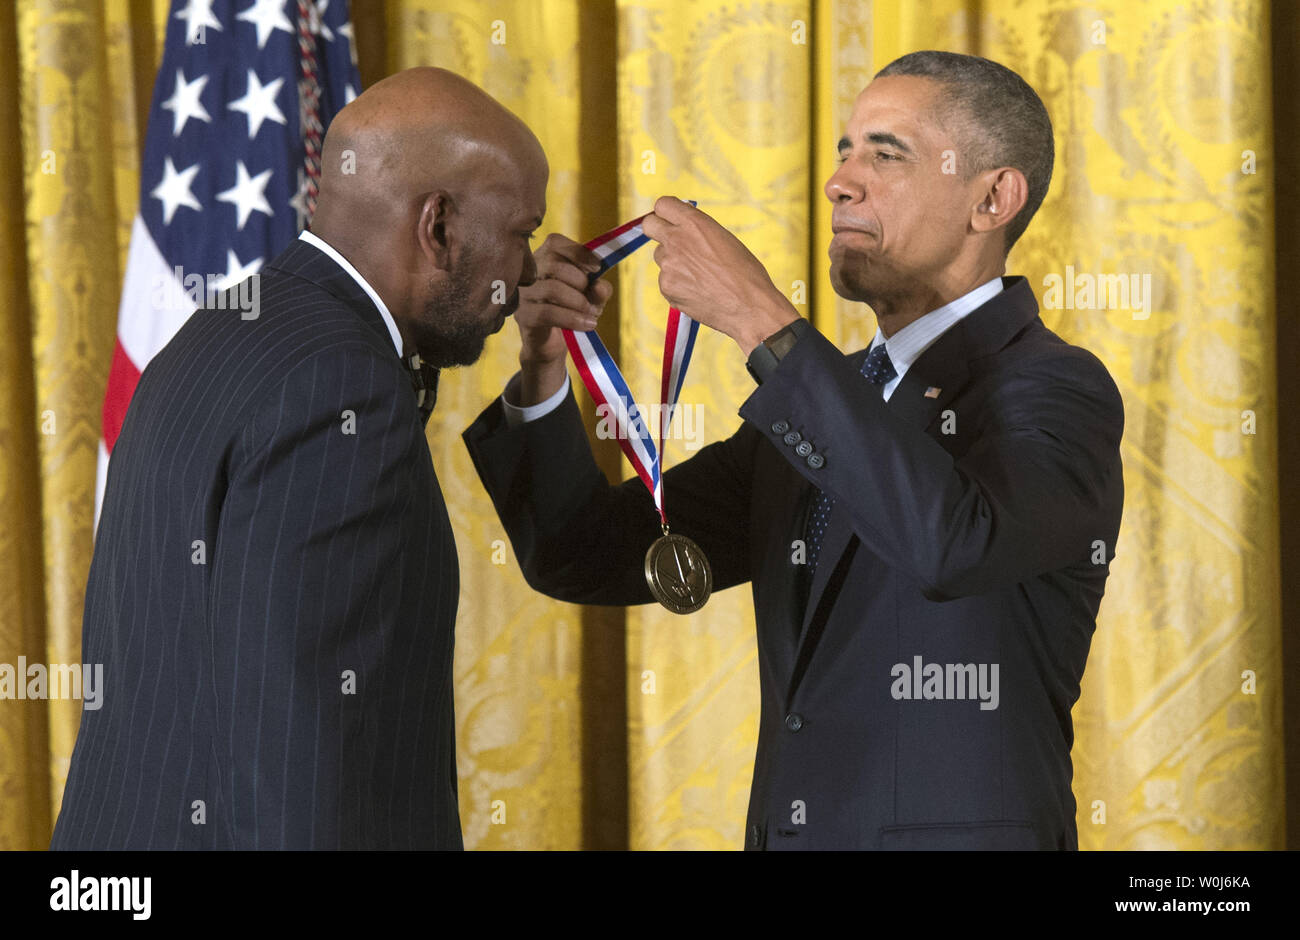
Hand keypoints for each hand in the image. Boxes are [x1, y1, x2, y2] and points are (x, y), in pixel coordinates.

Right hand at [512, 233, 613, 405]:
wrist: (550, 344)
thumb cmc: (570, 311)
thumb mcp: (590, 297)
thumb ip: (598, 289)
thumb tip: (600, 287)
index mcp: (543, 258)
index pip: (555, 242)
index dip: (579, 253)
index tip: (597, 268)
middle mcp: (529, 273)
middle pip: (554, 265)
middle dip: (581, 282)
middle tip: (594, 301)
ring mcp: (524, 294)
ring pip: (553, 289)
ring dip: (579, 302)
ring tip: (593, 314)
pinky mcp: (524, 316)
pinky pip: (549, 313)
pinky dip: (573, 318)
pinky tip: (588, 324)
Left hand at [641, 196, 798, 354]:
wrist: (749, 307)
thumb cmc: (745, 273)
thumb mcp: (724, 238)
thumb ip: (698, 231)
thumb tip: (683, 229)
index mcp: (694, 223)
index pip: (662, 205)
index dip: (666, 212)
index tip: (671, 219)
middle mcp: (676, 240)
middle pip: (649, 225)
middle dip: (657, 229)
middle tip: (671, 240)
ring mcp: (668, 265)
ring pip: (661, 257)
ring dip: (674, 262)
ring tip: (700, 276)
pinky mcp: (666, 287)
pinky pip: (666, 281)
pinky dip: (678, 285)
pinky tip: (699, 291)